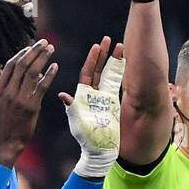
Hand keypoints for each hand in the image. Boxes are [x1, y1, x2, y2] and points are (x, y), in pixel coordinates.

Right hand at [0, 39, 57, 167]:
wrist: (5, 144)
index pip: (10, 66)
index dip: (20, 54)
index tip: (29, 47)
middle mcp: (9, 92)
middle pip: (22, 65)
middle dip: (34, 51)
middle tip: (44, 42)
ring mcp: (20, 100)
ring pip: (32, 73)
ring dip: (42, 58)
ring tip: (50, 48)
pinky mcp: (32, 107)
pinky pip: (42, 88)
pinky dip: (49, 76)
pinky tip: (54, 67)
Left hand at [60, 37, 123, 177]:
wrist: (99, 148)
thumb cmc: (85, 136)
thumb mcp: (76, 120)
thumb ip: (71, 106)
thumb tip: (63, 95)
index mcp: (82, 95)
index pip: (87, 73)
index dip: (91, 60)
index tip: (97, 47)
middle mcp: (93, 93)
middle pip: (98, 69)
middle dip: (103, 54)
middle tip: (107, 39)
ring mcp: (104, 97)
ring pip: (109, 74)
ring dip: (114, 60)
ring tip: (120, 45)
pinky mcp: (114, 102)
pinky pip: (117, 84)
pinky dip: (120, 72)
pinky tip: (125, 61)